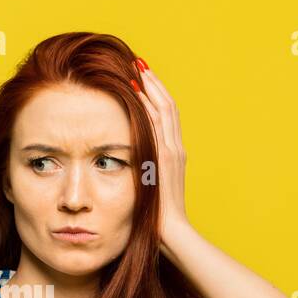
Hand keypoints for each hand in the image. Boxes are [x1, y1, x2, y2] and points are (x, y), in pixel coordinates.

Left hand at [131, 57, 189, 260]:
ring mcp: (173, 152)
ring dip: (151, 86)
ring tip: (138, 66)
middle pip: (166, 106)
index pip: (164, 116)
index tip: (137, 78)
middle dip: (152, 82)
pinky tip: (138, 89)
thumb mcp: (146, 192)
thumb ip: (139, 177)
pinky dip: (150, 103)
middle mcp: (175, 149)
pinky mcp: (168, 157)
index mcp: (171, 156)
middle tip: (138, 61)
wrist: (172, 236)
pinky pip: (159, 123)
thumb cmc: (156, 221)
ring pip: (165, 109)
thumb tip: (122, 170)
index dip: (152, 95)